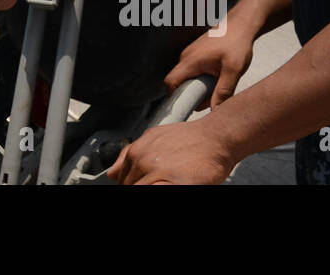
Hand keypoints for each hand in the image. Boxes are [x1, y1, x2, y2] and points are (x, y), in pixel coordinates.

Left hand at [106, 119, 236, 184]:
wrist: (216, 137)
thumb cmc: (191, 139)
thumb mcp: (153, 138)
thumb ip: (130, 155)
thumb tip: (113, 173)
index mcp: (135, 152)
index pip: (122, 180)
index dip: (132, 184)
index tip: (142, 182)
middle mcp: (142, 161)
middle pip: (130, 186)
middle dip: (141, 186)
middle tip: (158, 181)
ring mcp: (156, 173)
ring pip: (140, 189)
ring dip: (152, 187)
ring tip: (166, 181)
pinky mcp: (172, 183)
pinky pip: (155, 192)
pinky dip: (158, 189)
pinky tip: (170, 184)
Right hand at [164, 21, 257, 110]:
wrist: (241, 24)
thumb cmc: (237, 43)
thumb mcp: (233, 70)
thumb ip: (223, 91)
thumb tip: (216, 111)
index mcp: (190, 61)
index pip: (170, 82)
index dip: (174, 97)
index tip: (187, 108)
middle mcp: (186, 57)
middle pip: (179, 82)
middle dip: (191, 95)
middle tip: (209, 101)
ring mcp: (190, 54)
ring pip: (187, 76)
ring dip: (198, 86)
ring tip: (216, 88)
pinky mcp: (197, 53)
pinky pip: (193, 70)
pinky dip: (202, 78)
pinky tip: (217, 79)